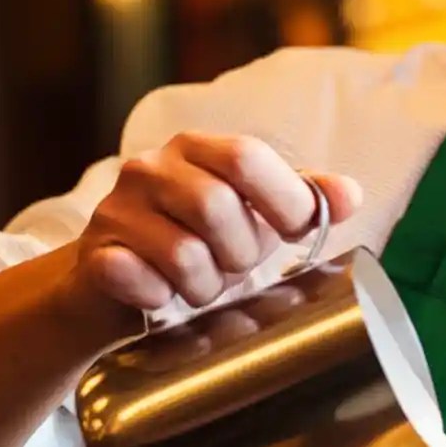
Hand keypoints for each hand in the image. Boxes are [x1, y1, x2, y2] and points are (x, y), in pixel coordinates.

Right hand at [72, 132, 361, 312]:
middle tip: (234, 268)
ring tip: (201, 286)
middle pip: (217, 208)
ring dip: (204, 286)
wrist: (119, 283)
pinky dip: (160, 297)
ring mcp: (115, 209)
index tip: (294, 233)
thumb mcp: (258, 216)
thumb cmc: (200, 243)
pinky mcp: (94, 255)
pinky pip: (137, 278)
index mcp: (199, 149)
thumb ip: (305, 200)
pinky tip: (161, 296)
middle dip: (240, 254)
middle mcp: (151, 168)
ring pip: (183, 254)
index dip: (283, 202)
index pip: (248, 158)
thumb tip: (350, 194)